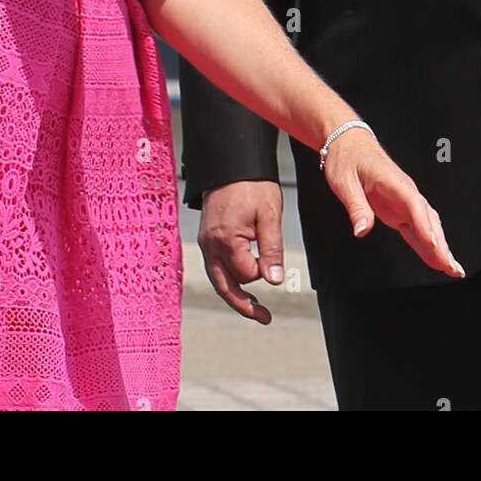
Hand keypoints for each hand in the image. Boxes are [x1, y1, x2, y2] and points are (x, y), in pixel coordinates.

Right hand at [197, 180, 284, 323]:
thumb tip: (274, 282)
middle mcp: (210, 244)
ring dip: (236, 295)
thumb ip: (272, 248)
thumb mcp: (269, 213)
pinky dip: (228, 279)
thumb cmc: (253, 185)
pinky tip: (242, 284)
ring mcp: (206, 242)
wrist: (232, 162)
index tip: (273, 261)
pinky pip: (216, 267)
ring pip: (218, 279)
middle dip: (245, 304)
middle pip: (225, 286)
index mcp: (226, 239)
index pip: (246, 273)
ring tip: (255, 309)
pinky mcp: (207, 238)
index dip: (263, 271)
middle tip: (265, 318)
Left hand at [322, 127, 463, 277]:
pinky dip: (429, 246)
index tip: (433, 244)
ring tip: (453, 269)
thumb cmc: (347, 158)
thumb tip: (362, 230)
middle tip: (451, 267)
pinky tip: (437, 260)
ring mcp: (404, 201)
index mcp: (393, 181)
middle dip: (441, 244)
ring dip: (441, 247)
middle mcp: (405, 191)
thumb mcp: (344, 181)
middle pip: (428, 218)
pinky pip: (418, 230)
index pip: (414, 204)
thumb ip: (356, 206)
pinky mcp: (400, 210)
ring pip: (428, 226)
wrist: (348, 143)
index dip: (425, 225)